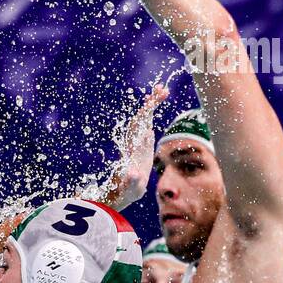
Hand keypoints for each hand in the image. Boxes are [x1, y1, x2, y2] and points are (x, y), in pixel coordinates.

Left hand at [109, 82, 169, 209]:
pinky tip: (153, 107)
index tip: (152, 103)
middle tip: (162, 89)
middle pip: (141, 118)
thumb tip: (133, 173)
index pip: (138, 127)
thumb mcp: (130, 189)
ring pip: (142, 120)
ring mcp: (137, 143)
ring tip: (161, 91)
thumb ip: (131, 182)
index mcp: (133, 149)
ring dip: (150, 105)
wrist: (120, 193)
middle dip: (150, 104)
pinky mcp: (140, 146)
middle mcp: (134, 143)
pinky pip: (145, 126)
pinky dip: (150, 115)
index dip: (145, 115)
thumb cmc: (126, 192)